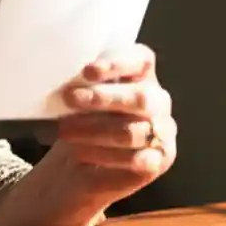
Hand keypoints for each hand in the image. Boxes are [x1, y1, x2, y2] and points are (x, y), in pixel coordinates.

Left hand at [55, 43, 176, 206]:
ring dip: (94, 131)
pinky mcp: (158, 160)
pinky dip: (105, 156)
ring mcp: (161, 132)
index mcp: (141, 75)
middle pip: (140, 97)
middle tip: (69, 98)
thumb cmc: (79, 121)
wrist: (77, 165)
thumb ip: (79, 84)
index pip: (140, 60)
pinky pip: (135, 160)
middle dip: (103, 98)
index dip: (117, 64)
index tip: (87, 71)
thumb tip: (63, 79)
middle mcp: (157, 101)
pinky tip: (81, 154)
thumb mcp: (76, 98)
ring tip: (64, 131)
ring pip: (131, 131)